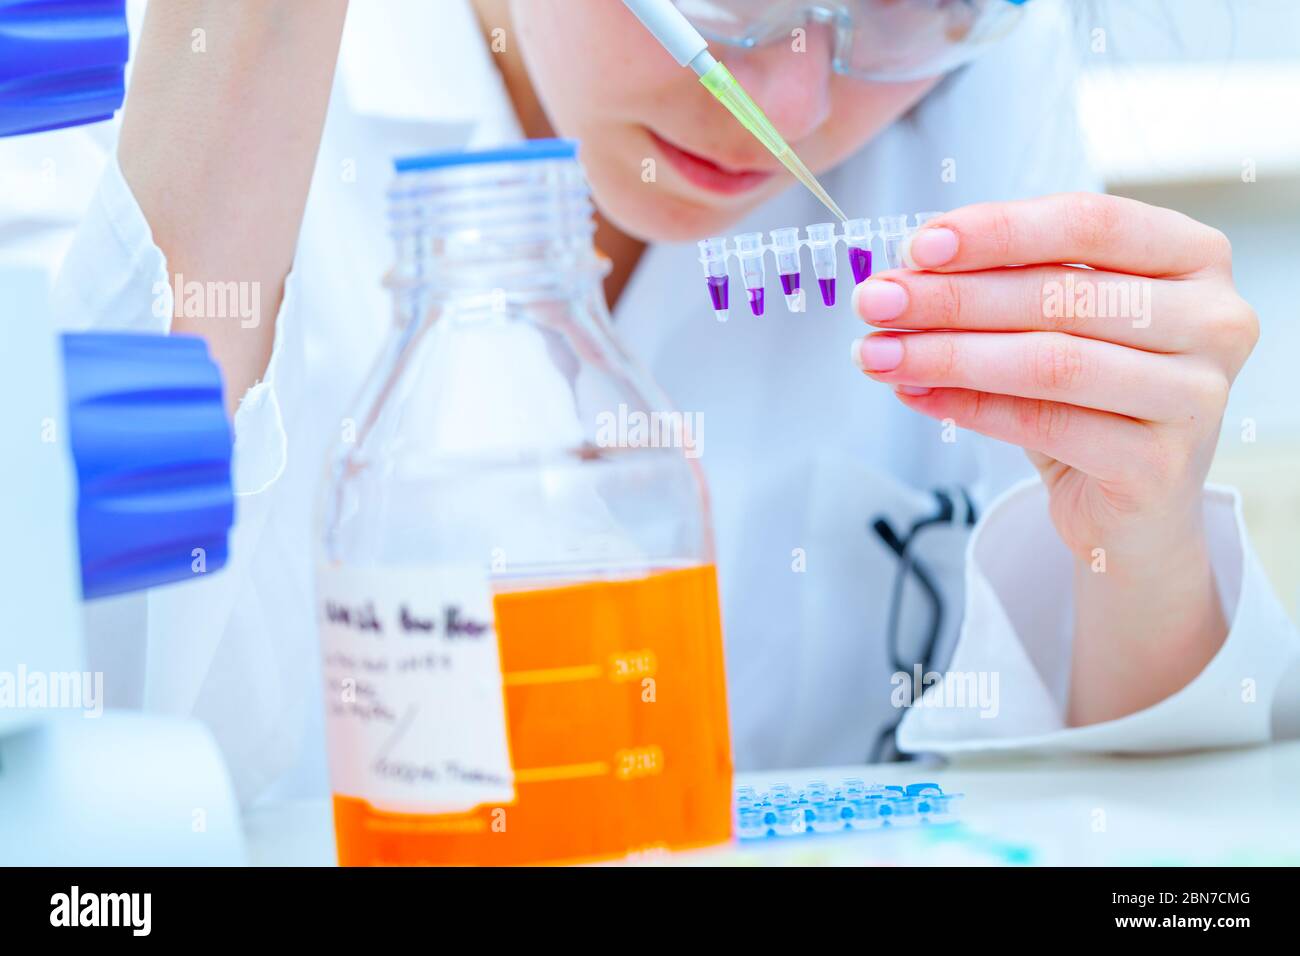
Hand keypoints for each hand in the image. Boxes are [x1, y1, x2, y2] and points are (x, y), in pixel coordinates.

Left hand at [850, 192, 1257, 722]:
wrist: (1132, 507)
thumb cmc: (1094, 396)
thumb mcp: (1058, 323)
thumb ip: (1005, 284)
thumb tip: (907, 272)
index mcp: (1193, 258)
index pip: (1090, 222)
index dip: (998, 229)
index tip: (917, 246)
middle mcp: (1215, 319)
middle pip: (1062, 294)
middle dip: (951, 297)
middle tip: (875, 302)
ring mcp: (1196, 395)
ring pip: (1050, 362)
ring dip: (948, 355)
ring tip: (878, 353)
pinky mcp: (1161, 465)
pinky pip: (1045, 425)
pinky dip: (968, 408)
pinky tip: (916, 395)